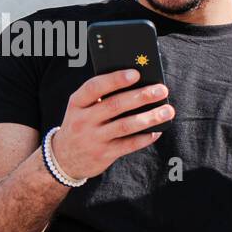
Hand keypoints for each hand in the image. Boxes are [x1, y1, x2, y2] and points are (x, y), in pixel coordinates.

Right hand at [50, 70, 174, 179]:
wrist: (64, 158)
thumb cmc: (81, 124)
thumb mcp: (82, 108)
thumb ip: (102, 97)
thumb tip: (138, 84)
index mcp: (77, 103)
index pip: (94, 87)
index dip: (115, 79)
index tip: (136, 73)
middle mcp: (83, 120)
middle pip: (115, 105)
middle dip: (141, 96)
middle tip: (162, 90)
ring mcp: (93, 138)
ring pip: (125, 126)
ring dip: (149, 118)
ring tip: (167, 111)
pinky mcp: (104, 154)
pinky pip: (128, 145)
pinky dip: (145, 137)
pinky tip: (157, 131)